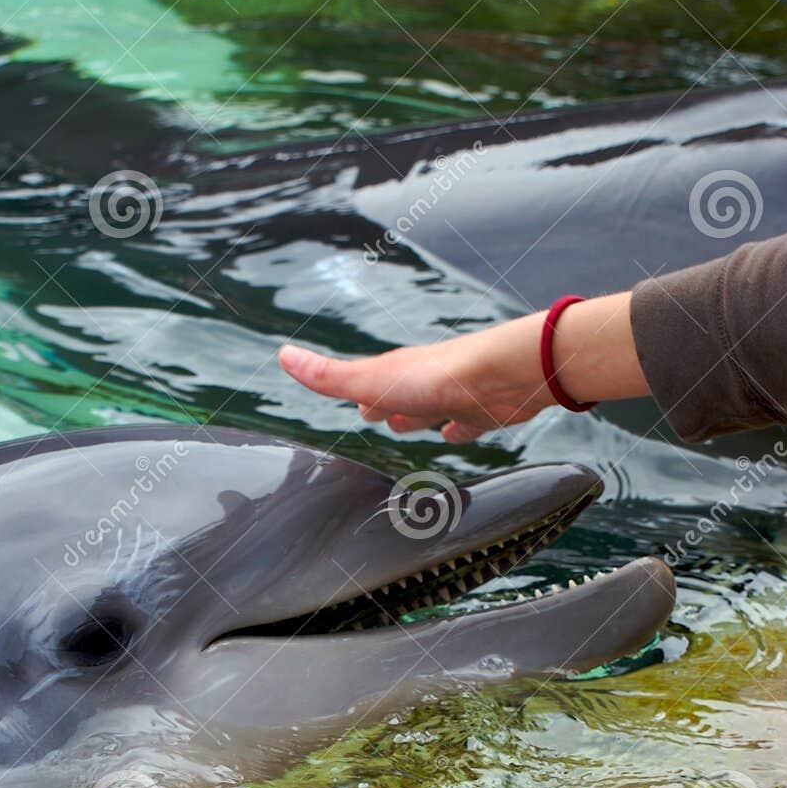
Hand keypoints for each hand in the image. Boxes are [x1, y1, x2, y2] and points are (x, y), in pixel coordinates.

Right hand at [278, 292, 648, 442]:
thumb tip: (282, 354)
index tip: (344, 398)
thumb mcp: (371, 381)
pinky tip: (457, 433)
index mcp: (395, 374)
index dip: (352, 392)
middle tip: (371, 414)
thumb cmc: (437, 378)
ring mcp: (454, 395)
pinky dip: (457, 429)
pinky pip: (465, 422)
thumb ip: (328, 377)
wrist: (504, 375)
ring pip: (428, 407)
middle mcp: (423, 381)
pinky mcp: (482, 412)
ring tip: (406, 425)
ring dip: (417, 416)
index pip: (364, 383)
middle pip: (396, 394)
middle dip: (383, 404)